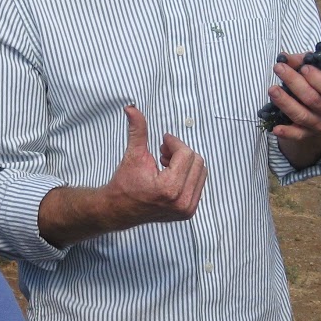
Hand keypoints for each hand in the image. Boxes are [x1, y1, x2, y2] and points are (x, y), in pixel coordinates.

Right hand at [101, 104, 205, 224]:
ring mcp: (186, 209)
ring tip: (166, 164)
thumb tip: (131, 107)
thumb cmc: (124, 184)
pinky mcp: (188, 212)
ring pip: (201, 172)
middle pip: (197, 161)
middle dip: (181, 152)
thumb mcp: (132, 155)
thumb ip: (137, 130)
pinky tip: (171, 175)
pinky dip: (188, 175)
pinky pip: (199, 184)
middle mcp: (181, 202)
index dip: (174, 142)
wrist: (118, 210)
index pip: (186, 154)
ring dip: (186, 163)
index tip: (163, 141)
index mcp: (168, 188)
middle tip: (163, 152)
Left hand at [266, 52, 320, 169]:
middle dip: (294, 82)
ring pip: (303, 116)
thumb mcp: (313, 69)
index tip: (304, 67)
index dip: (319, 79)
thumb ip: (301, 61)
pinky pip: (297, 135)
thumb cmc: (316, 83)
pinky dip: (286, 133)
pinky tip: (276, 128)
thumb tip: (284, 58)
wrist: (315, 108)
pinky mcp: (307, 134)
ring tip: (272, 89)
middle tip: (279, 68)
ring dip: (286, 102)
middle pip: (314, 100)